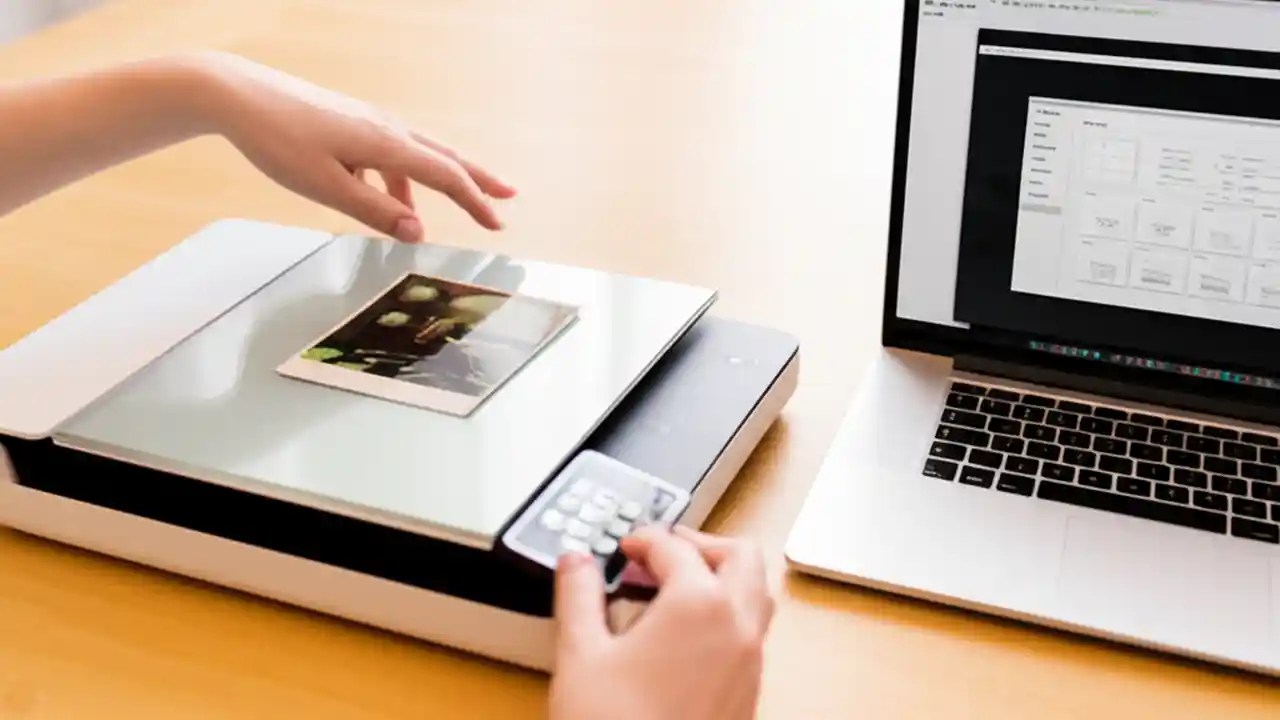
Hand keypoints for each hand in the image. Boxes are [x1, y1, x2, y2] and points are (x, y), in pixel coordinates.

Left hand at [198, 52, 515, 242]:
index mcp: (387, 144)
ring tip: (437, 214)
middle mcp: (386, 127)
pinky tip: (384, 196)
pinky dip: (399, 178)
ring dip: (437, 181)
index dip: (475, 203)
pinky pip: (390, 153)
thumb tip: (418, 233)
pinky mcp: (351, 121)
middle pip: (445, 157)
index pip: (446, 177)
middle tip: (507, 198)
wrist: (238, 95)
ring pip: (419, 154)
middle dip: (477, 181)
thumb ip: (375, 211)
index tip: (497, 224)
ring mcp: (369, 121)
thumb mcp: (327, 186)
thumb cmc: (278, 141)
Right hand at [550, 526, 774, 719]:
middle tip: (663, 552)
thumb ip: (578, 595)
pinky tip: (684, 636)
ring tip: (676, 588)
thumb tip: (575, 563)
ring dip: (722, 576)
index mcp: (699, 604)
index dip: (644, 540)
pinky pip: (752, 632)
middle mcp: (737, 626)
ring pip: (755, 593)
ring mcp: (750, 661)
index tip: (624, 546)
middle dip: (701, 544)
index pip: (675, 548)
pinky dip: (727, 614)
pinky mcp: (750, 692)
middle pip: (740, 555)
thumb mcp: (581, 654)